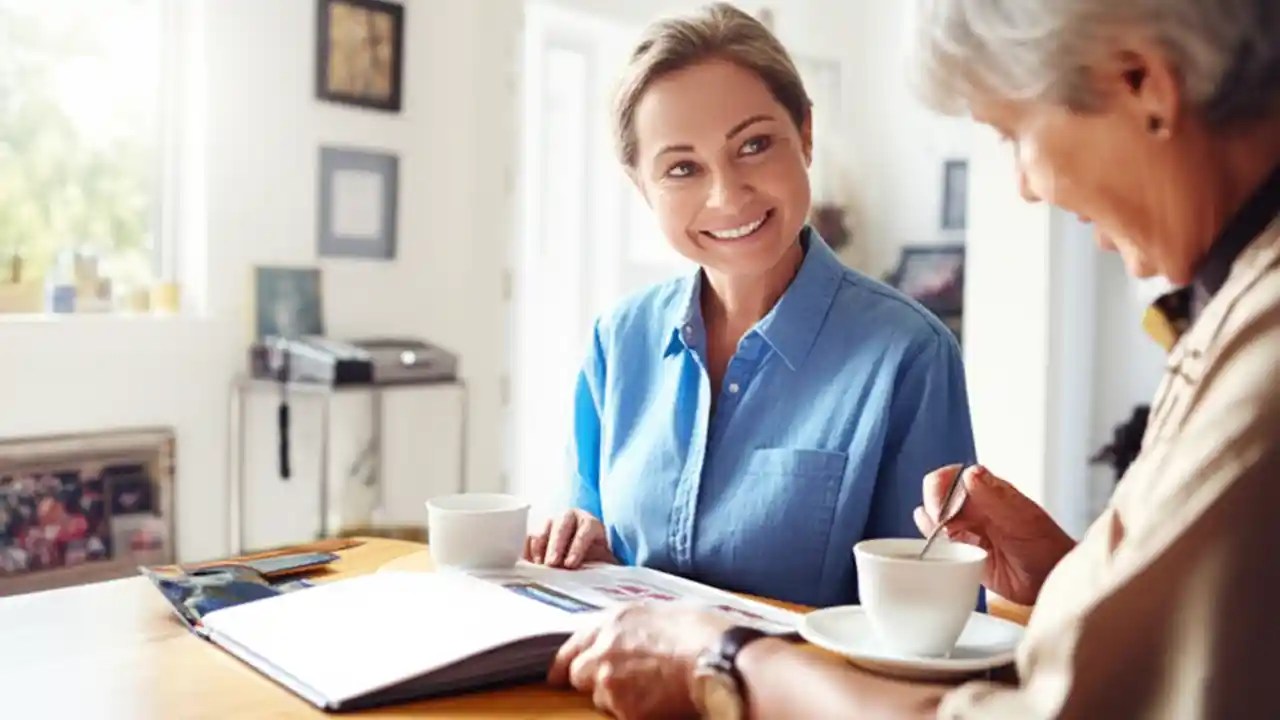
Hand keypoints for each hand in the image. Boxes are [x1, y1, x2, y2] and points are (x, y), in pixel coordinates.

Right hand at [524, 509, 616, 568]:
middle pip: (561, 526)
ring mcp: (551, 524)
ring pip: (543, 530)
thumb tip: (601, 583)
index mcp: (590, 523)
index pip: (585, 530)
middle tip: (552, 564)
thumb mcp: (603, 563)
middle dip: (556, 545)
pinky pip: (529, 538)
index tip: (571, 564)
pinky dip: (528, 551)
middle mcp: (570, 518)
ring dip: (540, 549)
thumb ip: (602, 567)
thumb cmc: (596, 561)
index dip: (578, 547)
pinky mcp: (537, 534)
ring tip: (540, 567)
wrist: (585, 558)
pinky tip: (530, 565)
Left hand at [548, 603, 731, 718]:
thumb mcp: (660, 612)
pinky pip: (621, 715)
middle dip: (594, 680)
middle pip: (578, 676)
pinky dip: (636, 712)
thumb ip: (631, 626)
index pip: (572, 646)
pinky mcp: (625, 711)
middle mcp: (603, 650)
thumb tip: (626, 637)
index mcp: (613, 621)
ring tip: (652, 690)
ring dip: (618, 698)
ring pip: (601, 699)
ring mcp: (610, 683)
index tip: (557, 674)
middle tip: (620, 683)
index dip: (563, 663)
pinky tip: (660, 701)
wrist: (719, 659)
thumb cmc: (702, 632)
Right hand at [914, 464, 1075, 604]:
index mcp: (988, 492)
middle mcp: (973, 508)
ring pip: (933, 518)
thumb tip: (970, 474)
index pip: (952, 477)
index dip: (940, 489)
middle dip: (932, 508)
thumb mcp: (1024, 520)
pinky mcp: (961, 554)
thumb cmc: (1047, 548)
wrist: (1052, 581)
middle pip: (936, 496)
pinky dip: (931, 545)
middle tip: (942, 528)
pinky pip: (937, 544)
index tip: (942, 509)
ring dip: (930, 526)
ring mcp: (966, 530)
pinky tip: (941, 549)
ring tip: (945, 539)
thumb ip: (996, 497)